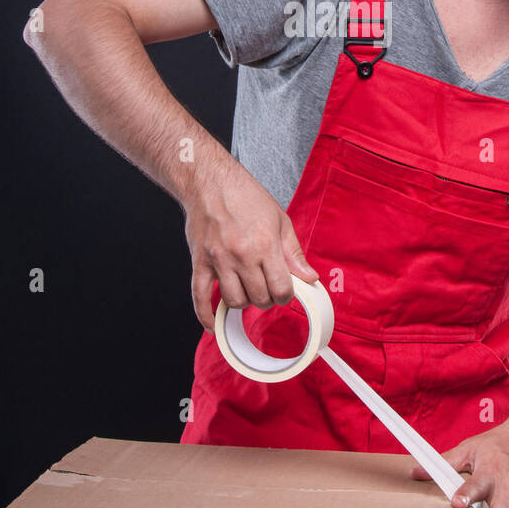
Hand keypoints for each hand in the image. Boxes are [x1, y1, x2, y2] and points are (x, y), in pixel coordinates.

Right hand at [183, 156, 318, 330]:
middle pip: (259, 299)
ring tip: (248, 289)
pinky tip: (214, 326)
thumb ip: (293, 252)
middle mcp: (241, 255)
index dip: (286, 295)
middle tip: (267, 287)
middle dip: (267, 298)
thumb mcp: (279, 219)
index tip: (284, 289)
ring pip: (235, 301)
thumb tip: (309, 277)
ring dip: (245, 302)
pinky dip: (206, 316)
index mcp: (264, 244)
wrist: (209, 181)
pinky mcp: (200, 262)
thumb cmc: (244, 196)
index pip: (281, 289)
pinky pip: (200, 297)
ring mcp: (218, 261)